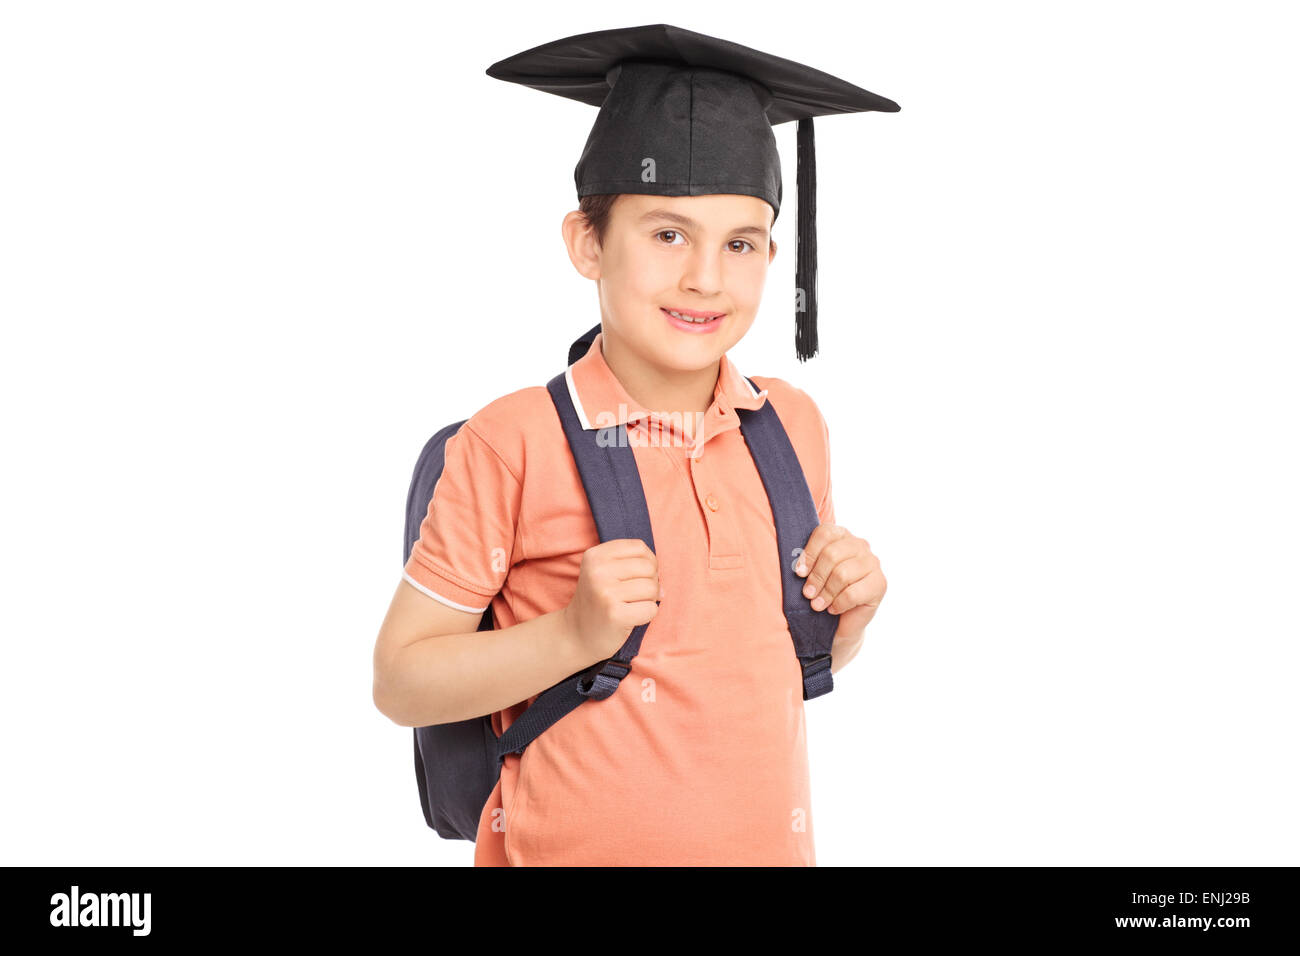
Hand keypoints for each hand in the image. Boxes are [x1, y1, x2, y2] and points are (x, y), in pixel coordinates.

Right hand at [562, 538, 660, 663]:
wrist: (576, 635)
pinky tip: (630, 618)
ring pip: (652, 588)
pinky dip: (647, 615)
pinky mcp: (615, 614)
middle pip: (649, 567)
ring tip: (631, 606)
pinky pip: (651, 609)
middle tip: (634, 595)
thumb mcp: (604, 573)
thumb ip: (633, 564)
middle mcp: (598, 571)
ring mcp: (605, 593)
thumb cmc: (598, 601)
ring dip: (649, 600)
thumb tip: (661, 581)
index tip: (637, 577)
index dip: (648, 562)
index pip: (639, 547)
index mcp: (595, 556)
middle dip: (650, 582)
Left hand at [794, 524, 885, 637]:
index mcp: (843, 536)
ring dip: (826, 593)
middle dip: (816, 577)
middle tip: (808, 594)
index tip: (800, 573)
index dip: (809, 554)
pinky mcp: (880, 584)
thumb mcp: (812, 573)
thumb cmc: (824, 592)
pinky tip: (833, 609)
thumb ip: (808, 562)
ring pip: (842, 574)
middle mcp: (860, 545)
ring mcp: (873, 563)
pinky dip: (838, 604)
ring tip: (817, 605)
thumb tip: (800, 567)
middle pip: (832, 554)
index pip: (825, 533)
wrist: (842, 621)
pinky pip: (852, 593)